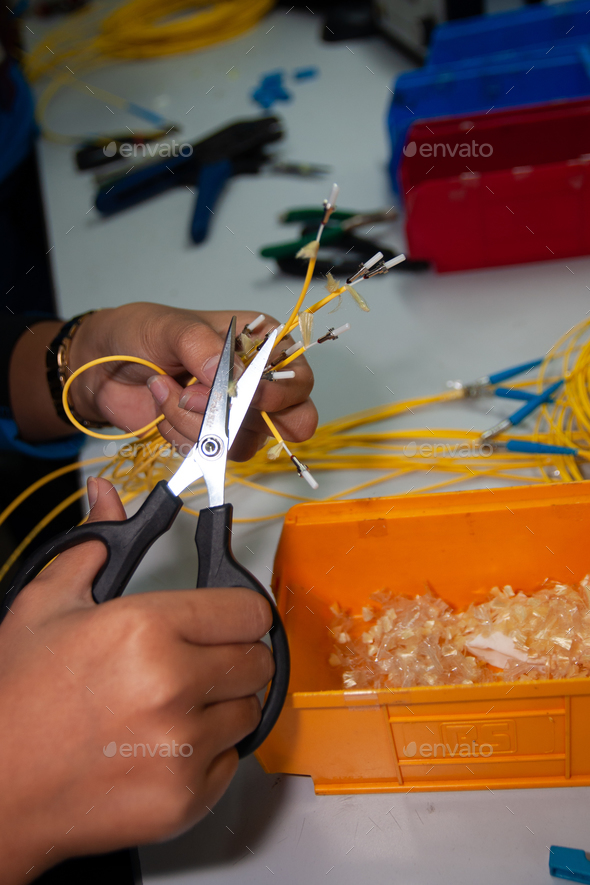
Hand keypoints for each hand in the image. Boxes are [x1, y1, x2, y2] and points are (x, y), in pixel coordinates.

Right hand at [0, 478, 273, 883]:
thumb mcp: (46, 608)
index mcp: (146, 629)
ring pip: (251, 710)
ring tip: (177, 703)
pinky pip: (234, 759)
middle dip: (234, 654)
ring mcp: (183, 747)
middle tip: (197, 660)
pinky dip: (212, 751)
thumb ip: (92, 546)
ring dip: (225, 703)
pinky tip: (169, 742)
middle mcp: (173, 686)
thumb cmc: (17, 703)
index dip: (239, 610)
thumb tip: (106, 496)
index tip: (227, 617)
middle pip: (258, 660)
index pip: (248, 611)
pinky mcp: (187, 798)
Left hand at [68, 303, 317, 459]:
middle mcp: (257, 381)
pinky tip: (162, 409)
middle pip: (297, 417)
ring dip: (199, 423)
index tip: (240, 392)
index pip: (297, 373)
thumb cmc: (139, 333)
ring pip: (246, 441)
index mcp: (260, 343)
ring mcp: (236, 415)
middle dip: (251, 418)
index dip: (278, 390)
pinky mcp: (211, 439)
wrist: (100, 367)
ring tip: (168, 392)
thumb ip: (201, 345)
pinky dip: (182, 436)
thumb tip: (228, 373)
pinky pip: (214, 454)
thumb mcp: (168, 326)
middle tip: (204, 401)